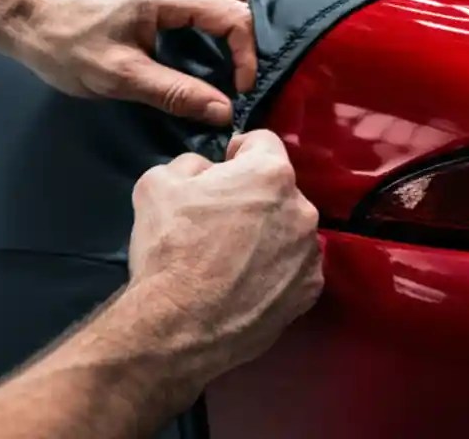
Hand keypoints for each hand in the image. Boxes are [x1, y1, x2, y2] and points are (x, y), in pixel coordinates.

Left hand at [6, 0, 255, 124]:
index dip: (247, 54)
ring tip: (233, 57)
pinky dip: (216, 16)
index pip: (233, 16)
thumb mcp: (120, 78)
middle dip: (251, 30)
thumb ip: (175, 93)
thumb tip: (222, 111)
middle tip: (244, 68)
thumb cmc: (65, 46)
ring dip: (235, 19)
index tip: (239, 88)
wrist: (26, 18)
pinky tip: (207, 45)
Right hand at [127, 130, 323, 385]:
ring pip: (289, 228)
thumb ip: (189, 164)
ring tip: (233, 258)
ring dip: (268, 233)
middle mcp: (302, 208)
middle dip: (253, 196)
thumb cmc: (170, 248)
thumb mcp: (158, 184)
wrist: (179, 326)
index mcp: (270, 174)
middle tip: (220, 220)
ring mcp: (310, 252)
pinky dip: (277, 270)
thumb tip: (207, 171)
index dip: (238, 152)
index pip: (261, 142)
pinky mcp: (310, 290)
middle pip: (278, 189)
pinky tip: (248, 284)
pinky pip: (294, 266)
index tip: (221, 169)